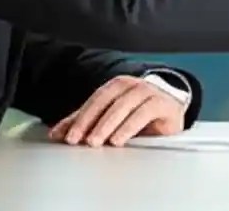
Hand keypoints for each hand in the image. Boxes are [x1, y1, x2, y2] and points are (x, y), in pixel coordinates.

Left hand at [47, 75, 185, 146]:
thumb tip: (56, 133)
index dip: (81, 117)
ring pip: (126, 104)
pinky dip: (130, 126)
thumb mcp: (109, 119)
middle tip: (82, 141)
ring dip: (109, 124)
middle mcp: (133, 85)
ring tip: (98, 142)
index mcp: (117, 85)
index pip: (96, 99)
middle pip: (109, 100)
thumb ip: (85, 123)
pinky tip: (119, 139)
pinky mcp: (164, 104)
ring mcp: (150, 92)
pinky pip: (145, 112)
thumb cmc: (139, 115)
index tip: (70, 137)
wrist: (172, 113)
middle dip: (93, 121)